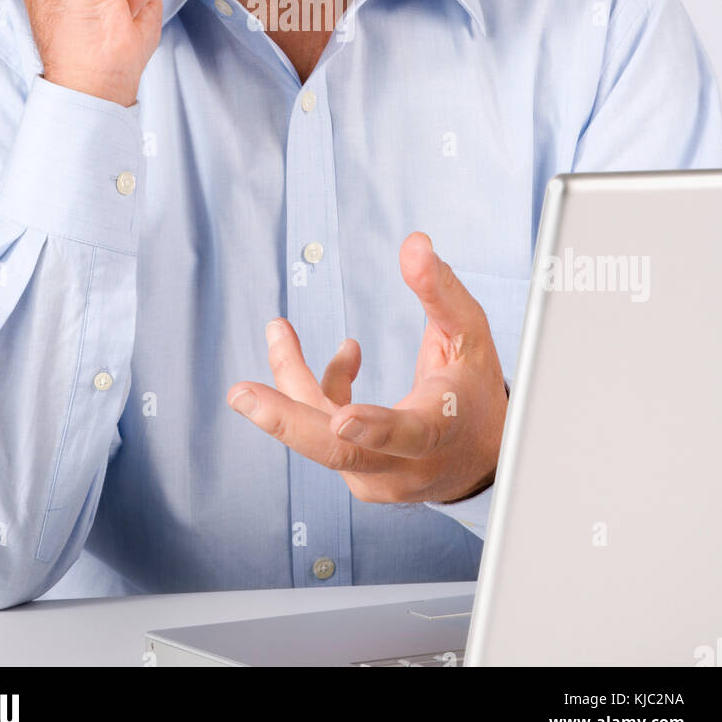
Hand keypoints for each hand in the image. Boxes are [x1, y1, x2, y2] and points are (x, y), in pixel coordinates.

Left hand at [226, 232, 508, 503]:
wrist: (479, 456)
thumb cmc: (475, 389)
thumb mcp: (470, 335)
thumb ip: (441, 291)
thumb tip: (414, 245)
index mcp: (441, 427)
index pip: (409, 434)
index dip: (376, 428)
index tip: (343, 418)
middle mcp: (404, 465)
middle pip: (340, 452)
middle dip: (286, 422)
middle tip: (241, 395)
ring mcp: (376, 476)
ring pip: (320, 434)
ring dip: (294, 380)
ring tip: (279, 330)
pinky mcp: (356, 473)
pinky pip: (322, 432)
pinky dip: (320, 391)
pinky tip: (346, 357)